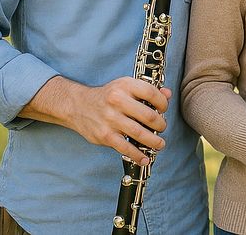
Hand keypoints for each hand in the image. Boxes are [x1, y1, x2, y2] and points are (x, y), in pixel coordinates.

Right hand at [25, 76, 169, 164]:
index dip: (163, 103)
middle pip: (149, 116)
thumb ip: (148, 89)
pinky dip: (137, 155)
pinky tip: (144, 158)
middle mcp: (118, 102)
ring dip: (154, 141)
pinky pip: (125, 148)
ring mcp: (110, 120)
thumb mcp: (126, 85)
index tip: (164, 110)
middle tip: (162, 127)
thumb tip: (168, 94)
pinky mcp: (105, 136)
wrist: (77, 105)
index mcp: (125, 86)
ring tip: (160, 144)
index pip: (152, 94)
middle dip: (161, 125)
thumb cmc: (108, 95)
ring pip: (140, 134)